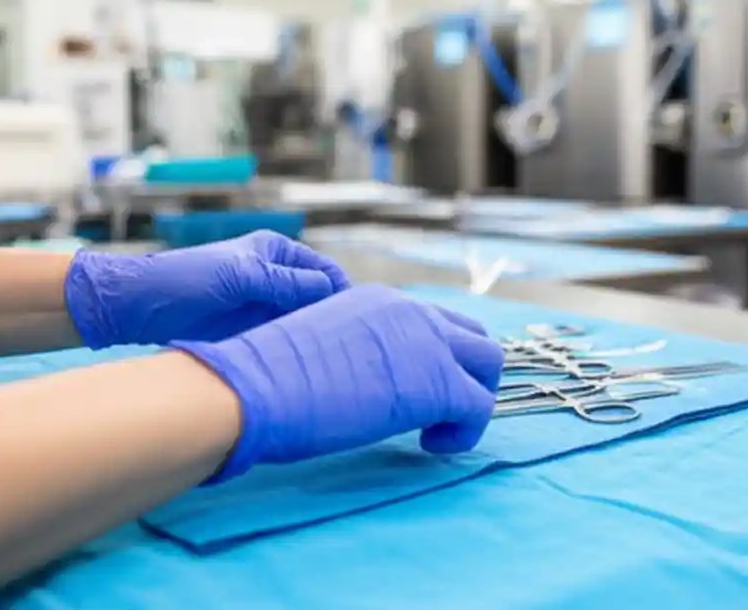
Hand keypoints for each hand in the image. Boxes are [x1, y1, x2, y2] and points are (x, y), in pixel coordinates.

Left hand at [65, 231, 350, 347]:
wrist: (137, 307)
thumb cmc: (185, 279)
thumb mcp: (240, 276)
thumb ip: (286, 282)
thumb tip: (331, 289)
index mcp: (275, 252)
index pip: (323, 271)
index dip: (341, 292)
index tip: (357, 318)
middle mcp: (273, 277)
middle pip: (316, 299)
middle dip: (330, 318)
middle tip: (349, 345)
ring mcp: (261, 306)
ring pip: (299, 323)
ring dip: (311, 338)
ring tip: (331, 360)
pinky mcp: (248, 332)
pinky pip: (279, 340)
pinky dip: (292, 351)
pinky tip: (304, 367)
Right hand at [173, 285, 504, 480]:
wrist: (257, 386)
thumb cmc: (267, 378)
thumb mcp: (318, 349)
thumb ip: (348, 354)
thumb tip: (351, 385)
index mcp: (379, 301)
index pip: (431, 321)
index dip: (431, 358)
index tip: (407, 391)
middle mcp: (411, 311)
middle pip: (472, 334)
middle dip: (467, 372)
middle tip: (437, 411)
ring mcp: (429, 343)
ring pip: (489, 362)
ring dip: (474, 398)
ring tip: (437, 430)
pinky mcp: (439, 384)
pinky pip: (480, 407)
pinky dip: (466, 431)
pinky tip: (431, 446)